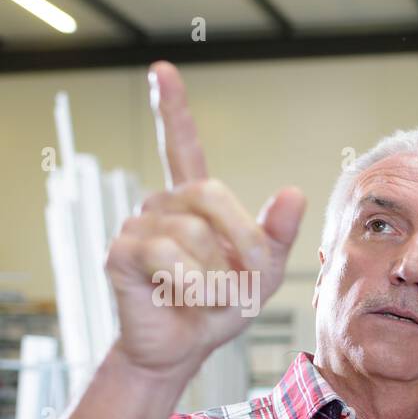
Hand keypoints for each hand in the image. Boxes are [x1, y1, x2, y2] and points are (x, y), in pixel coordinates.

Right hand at [104, 61, 305, 379]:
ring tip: (210, 297)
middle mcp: (163, 205)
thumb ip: (278, 235)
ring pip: (195, 235)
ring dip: (219, 277)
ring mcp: (139, 225)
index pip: (183, 147)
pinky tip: (183, 297)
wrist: (184, 349)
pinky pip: (169, 257)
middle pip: (212, 195)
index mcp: (195, 204)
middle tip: (248, 280)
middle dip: (244, 240)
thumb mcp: (262, 274)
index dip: (173, 108)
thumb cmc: (219, 309)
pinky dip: (192, 285)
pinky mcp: (122, 252)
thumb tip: (294, 192)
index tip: (162, 70)